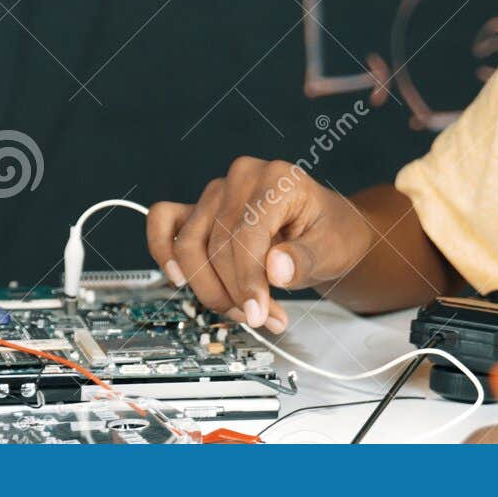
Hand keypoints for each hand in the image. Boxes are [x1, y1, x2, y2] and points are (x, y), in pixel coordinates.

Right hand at [146, 157, 378, 331]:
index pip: (248, 233)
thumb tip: (275, 270)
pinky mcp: (200, 208)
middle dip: (234, 291)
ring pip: (190, 245)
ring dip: (209, 287)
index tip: (257, 315)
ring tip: (242, 310)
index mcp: (277, 179)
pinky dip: (164, 251)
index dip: (249, 279)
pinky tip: (177, 277)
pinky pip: (164, 221)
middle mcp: (241, 178)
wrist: (328, 227)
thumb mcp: (333, 248)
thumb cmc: (331, 232)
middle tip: (260, 318)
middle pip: (217, 244)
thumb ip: (305, 259)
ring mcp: (217, 192)